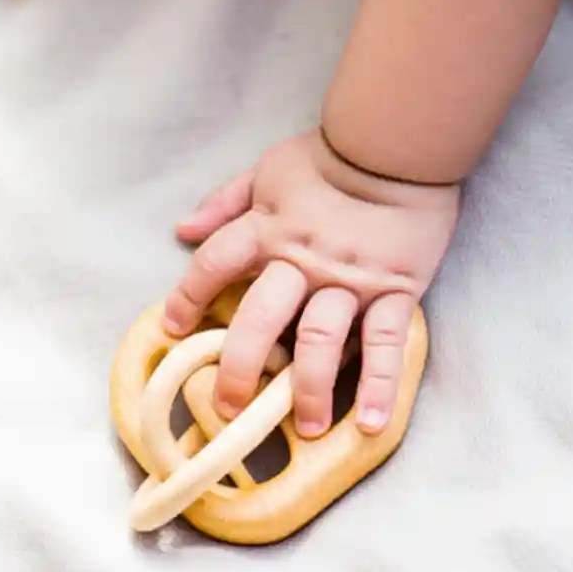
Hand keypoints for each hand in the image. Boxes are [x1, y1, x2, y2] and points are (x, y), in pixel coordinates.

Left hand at [163, 128, 458, 437]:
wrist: (400, 143)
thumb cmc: (332, 156)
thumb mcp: (270, 169)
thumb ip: (226, 201)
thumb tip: (183, 229)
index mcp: (268, 228)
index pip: (214, 263)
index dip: (188, 296)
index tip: (172, 329)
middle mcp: (302, 260)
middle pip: (260, 318)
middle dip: (241, 366)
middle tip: (231, 408)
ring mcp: (349, 279)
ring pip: (320, 338)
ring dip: (309, 388)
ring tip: (305, 429)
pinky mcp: (395, 289)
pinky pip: (385, 343)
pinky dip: (379, 384)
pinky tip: (371, 423)